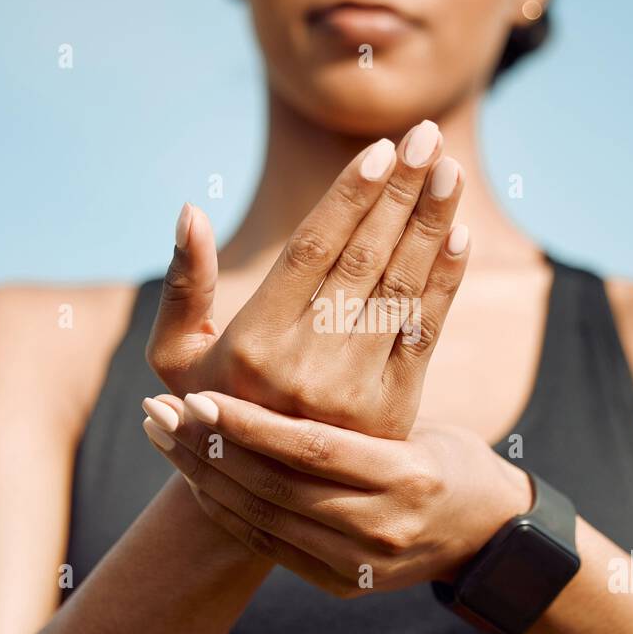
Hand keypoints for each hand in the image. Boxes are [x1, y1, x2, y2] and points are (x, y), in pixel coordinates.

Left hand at [139, 390, 534, 595]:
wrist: (484, 535)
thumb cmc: (449, 456)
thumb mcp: (420, 419)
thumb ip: (359, 401)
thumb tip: (295, 347)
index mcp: (407, 476)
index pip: (311, 449)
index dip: (249, 425)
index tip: (197, 396)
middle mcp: (381, 527)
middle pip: (274, 487)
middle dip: (208, 448)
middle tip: (158, 408)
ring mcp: (360, 564)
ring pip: (262, 518)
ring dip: (203, 477)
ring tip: (162, 435)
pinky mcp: (341, 585)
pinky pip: (269, 547)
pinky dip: (227, 511)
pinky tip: (193, 478)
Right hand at [146, 120, 468, 438]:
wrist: (265, 498)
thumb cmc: (212, 407)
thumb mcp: (176, 354)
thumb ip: (183, 285)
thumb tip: (190, 211)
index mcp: (252, 345)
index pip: (311, 252)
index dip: (349, 197)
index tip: (379, 149)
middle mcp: (305, 367)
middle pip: (364, 260)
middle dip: (399, 192)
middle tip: (427, 136)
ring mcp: (353, 391)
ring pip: (399, 290)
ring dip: (430, 224)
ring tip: (450, 171)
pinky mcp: (391, 410)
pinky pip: (422, 333)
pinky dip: (444, 283)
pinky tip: (457, 236)